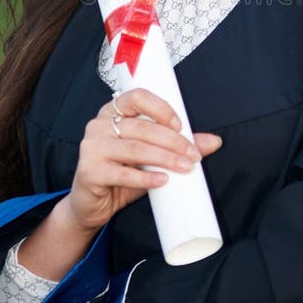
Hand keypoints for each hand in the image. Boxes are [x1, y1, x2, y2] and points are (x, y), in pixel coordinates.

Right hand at [64, 88, 221, 233]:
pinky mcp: (90, 171)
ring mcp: (92, 148)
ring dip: (165, 158)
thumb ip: (176, 146)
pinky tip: (162, 180)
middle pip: (142, 128)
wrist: (90, 204)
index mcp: (112, 113)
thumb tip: (213, 141)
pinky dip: (146, 178)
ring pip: (135, 149)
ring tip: (185, 167)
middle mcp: (99, 125)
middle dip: (173, 141)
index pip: (136, 97)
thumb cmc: (120, 174)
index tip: (181, 125)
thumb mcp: (149, 156)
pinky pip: (123, 174)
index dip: (160, 108)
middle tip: (193, 155)